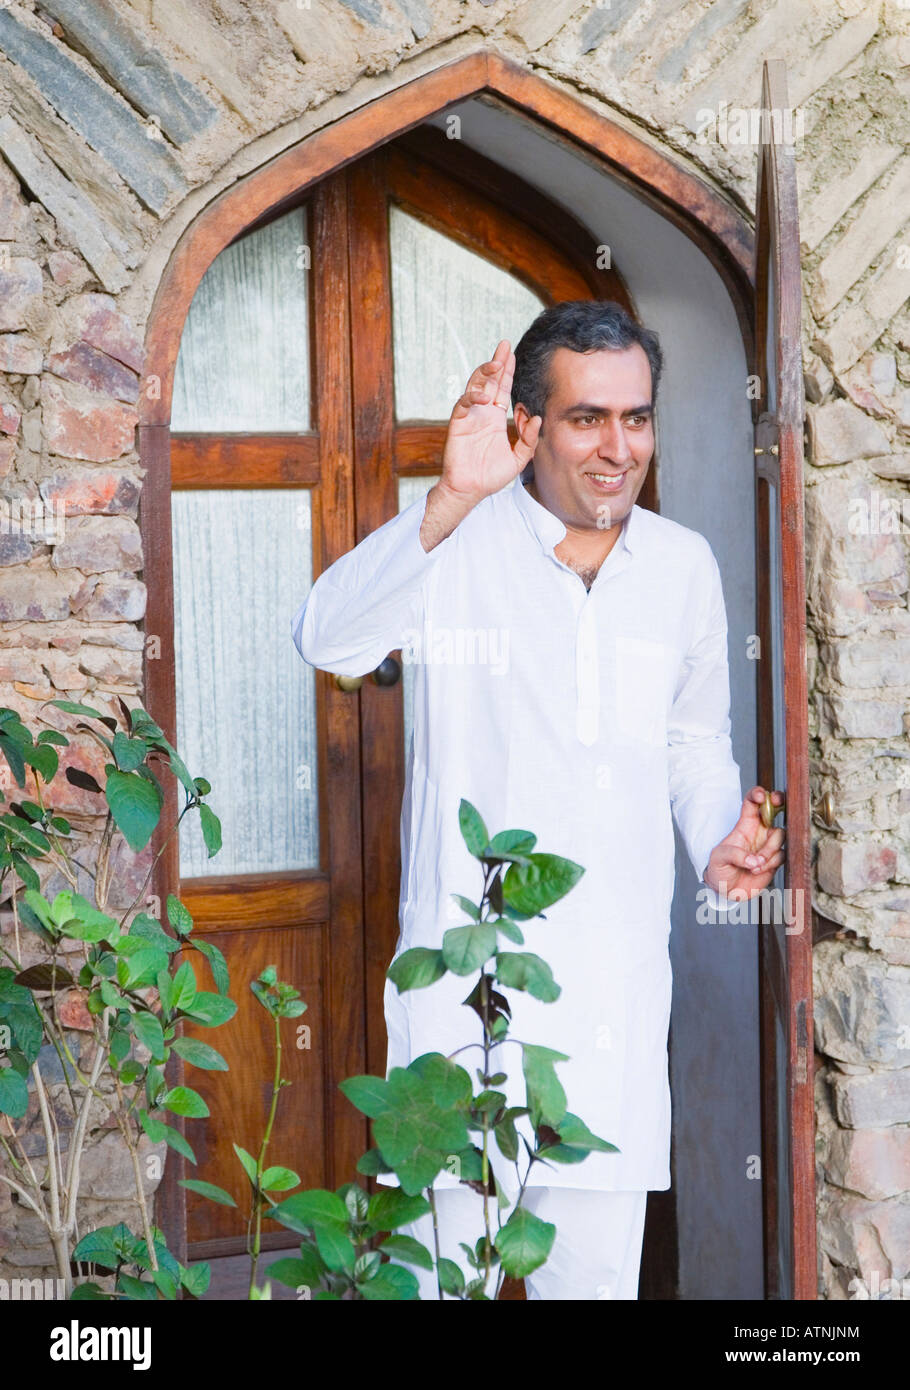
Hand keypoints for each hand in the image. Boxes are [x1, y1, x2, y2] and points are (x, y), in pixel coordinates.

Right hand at [438, 340, 541, 506]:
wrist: (471, 490)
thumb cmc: (491, 477)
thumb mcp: (518, 459)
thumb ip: (529, 440)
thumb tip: (538, 418)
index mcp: (495, 418)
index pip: (502, 389)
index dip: (507, 371)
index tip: (512, 354)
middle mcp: (482, 413)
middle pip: (489, 381)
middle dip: (497, 364)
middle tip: (504, 346)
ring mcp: (470, 416)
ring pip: (475, 387)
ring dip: (484, 374)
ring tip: (496, 364)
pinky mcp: (458, 424)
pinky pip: (464, 404)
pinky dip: (473, 397)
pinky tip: (484, 396)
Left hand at [703, 786, 785, 900]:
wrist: (726, 890)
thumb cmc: (719, 869)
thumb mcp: (719, 858)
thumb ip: (735, 855)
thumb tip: (754, 860)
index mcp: (744, 825)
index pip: (752, 803)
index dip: (758, 794)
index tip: (762, 796)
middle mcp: (759, 832)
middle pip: (775, 810)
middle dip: (780, 802)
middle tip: (779, 802)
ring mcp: (768, 845)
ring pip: (780, 836)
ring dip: (768, 851)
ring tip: (753, 865)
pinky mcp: (775, 860)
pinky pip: (782, 855)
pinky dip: (771, 864)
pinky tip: (757, 870)